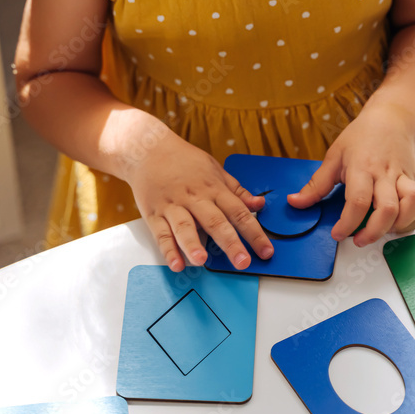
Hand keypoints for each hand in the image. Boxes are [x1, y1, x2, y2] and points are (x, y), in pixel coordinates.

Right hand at [125, 133, 272, 271]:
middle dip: (230, 243)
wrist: (147, 149)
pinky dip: (168, 250)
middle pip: (215, 222)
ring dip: (193, 245)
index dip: (254, 233)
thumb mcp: (215, 169)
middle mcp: (195, 197)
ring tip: (203, 261)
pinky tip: (176, 264)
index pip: (238, 212)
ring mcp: (173, 206)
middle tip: (243, 262)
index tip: (266, 251)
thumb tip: (259, 205)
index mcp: (213, 188)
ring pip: (185, 227)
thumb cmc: (185, 161)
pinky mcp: (154, 213)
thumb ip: (237, 190)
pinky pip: (161, 234)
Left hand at [287, 105, 414, 245]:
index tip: (337, 234)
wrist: (392, 118)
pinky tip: (396, 224)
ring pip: (410, 205)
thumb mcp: (334, 156)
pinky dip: (411, 218)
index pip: (358, 200)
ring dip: (397, 226)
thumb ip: (316, 184)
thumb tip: (295, 202)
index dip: (348, 223)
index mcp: (361, 167)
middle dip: (373, 232)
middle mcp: (384, 173)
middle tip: (358, 240)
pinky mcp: (414, 180)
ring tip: (380, 232)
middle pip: (387, 209)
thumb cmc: (361, 137)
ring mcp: (402, 176)